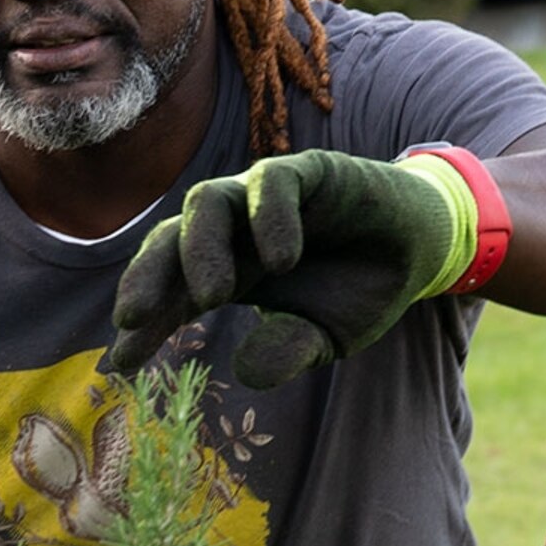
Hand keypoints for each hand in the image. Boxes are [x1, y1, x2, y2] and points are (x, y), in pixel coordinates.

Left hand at [111, 150, 470, 389]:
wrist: (425, 249)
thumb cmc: (360, 290)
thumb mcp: (324, 336)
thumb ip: (286, 351)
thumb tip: (247, 374)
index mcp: (226, 272)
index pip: (170, 294)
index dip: (146, 325)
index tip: (120, 364)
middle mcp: (235, 231)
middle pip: (170, 241)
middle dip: (146, 278)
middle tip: (131, 319)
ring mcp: (264, 197)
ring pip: (206, 201)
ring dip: (200, 247)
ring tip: (210, 295)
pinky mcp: (308, 171)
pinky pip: (272, 181)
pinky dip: (270, 217)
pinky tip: (283, 258)